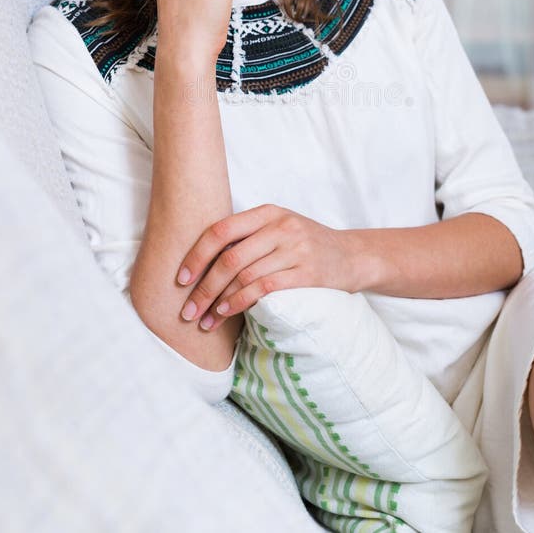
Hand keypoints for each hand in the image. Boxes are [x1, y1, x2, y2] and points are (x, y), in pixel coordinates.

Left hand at [175, 204, 357, 331]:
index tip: (180, 279)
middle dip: (203, 287)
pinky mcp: (307, 273)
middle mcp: (280, 227)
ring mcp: (295, 249)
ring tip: (204, 319)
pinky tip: (227, 313)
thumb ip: (248, 237)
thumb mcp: (279, 228)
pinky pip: (264, 289)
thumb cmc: (307, 244)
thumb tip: (201, 260)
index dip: (196, 255)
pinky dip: (240, 303)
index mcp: (268, 213)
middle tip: (187, 310)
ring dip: (218, 301)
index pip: (221, 230)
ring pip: (244, 276)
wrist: (352, 255)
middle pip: (229, 258)